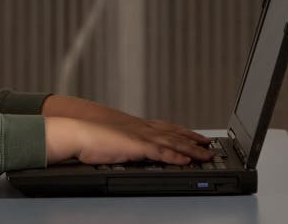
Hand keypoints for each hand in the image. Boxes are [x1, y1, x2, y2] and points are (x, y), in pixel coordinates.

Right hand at [45, 117, 214, 165]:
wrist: (78, 132)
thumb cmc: (88, 137)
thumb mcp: (111, 139)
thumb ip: (124, 143)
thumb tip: (128, 150)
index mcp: (135, 126)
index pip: (165, 128)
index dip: (182, 132)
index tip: (195, 136)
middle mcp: (141, 128)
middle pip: (173, 133)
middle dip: (193, 139)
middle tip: (209, 145)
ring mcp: (140, 136)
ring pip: (172, 142)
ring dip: (191, 149)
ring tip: (206, 155)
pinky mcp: (136, 146)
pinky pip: (161, 152)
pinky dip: (175, 155)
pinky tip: (186, 160)